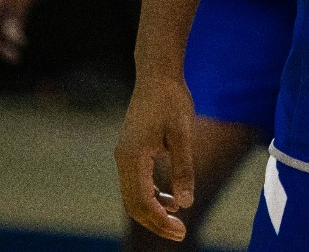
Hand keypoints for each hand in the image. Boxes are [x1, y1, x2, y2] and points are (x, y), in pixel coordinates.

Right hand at [116, 73, 196, 241]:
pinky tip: (171, 200)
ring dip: (153, 211)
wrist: (157, 74)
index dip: (160, 221)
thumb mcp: (182, 134)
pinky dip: (151, 196)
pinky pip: (136, 183)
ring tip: (177, 221)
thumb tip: (185, 203)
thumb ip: (183, 169)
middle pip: (133, 205)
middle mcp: (123, 159)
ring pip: (133, 196)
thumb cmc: (171, 101)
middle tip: (181, 234)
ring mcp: (124, 155)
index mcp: (132, 157)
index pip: (142, 202)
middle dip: (155, 222)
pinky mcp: (130, 151)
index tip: (181, 231)